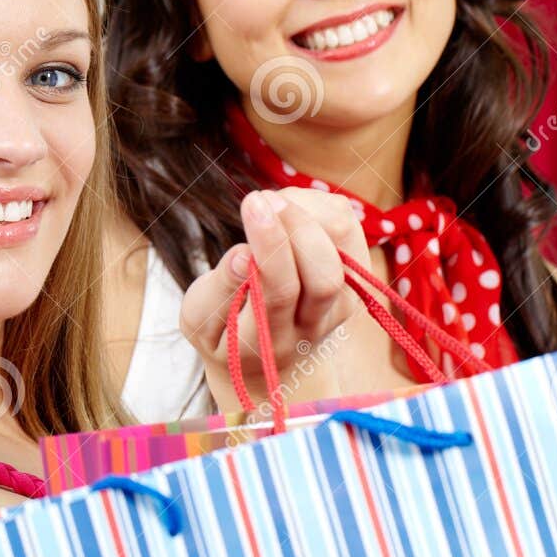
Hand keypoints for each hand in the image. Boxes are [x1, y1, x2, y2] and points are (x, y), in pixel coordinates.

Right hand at [180, 188, 369, 411]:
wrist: (264, 358)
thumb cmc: (223, 331)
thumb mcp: (200, 318)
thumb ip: (218, 290)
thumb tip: (242, 255)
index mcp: (268, 343)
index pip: (279, 293)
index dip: (270, 246)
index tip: (250, 206)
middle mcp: (313, 327)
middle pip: (323, 276)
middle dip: (296, 227)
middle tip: (260, 199)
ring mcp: (341, 304)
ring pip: (343, 249)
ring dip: (307, 212)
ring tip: (271, 203)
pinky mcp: (355, 279)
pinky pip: (348, 230)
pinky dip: (320, 206)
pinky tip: (289, 208)